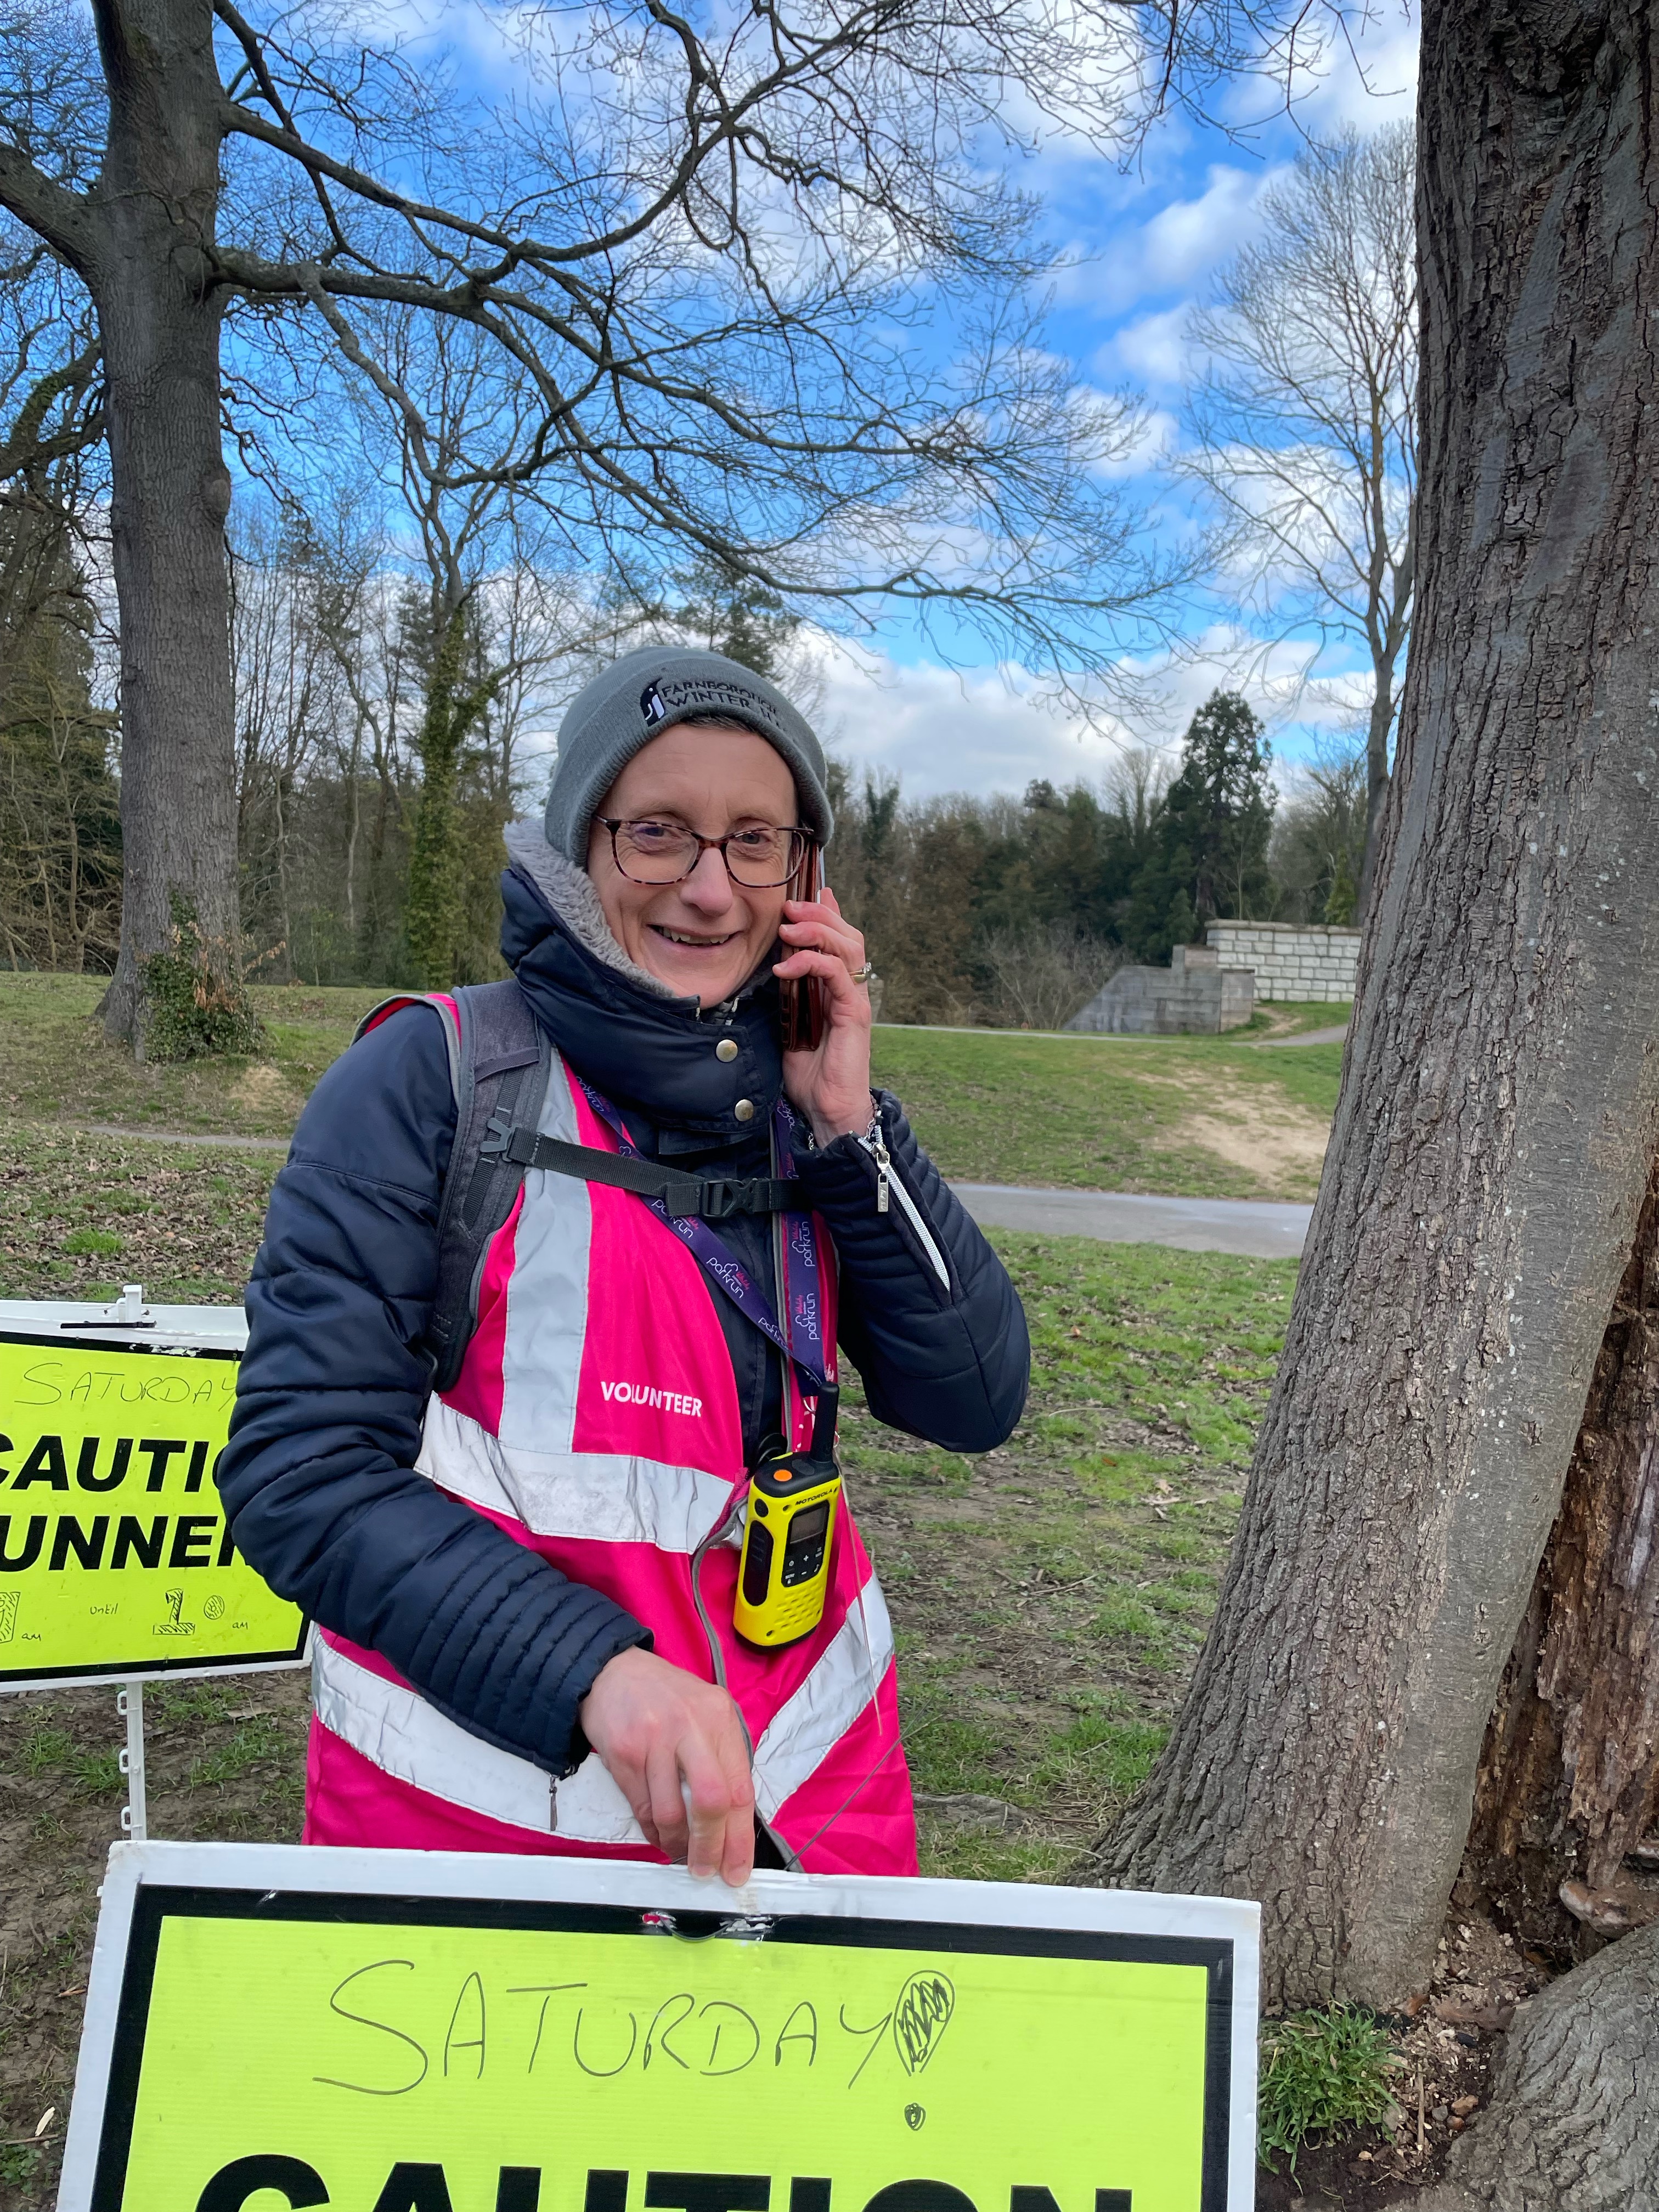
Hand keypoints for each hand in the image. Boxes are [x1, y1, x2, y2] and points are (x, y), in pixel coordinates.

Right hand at [577, 1646, 756, 1884]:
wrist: (611, 1671)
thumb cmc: (665, 1698)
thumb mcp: (704, 1712)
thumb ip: (721, 1757)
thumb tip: (733, 1823)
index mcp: (720, 1717)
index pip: (740, 1788)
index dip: (741, 1838)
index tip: (738, 1870)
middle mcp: (691, 1726)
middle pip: (712, 1801)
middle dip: (712, 1847)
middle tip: (708, 1872)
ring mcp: (655, 1740)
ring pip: (672, 1813)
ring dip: (678, 1845)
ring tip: (680, 1854)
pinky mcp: (624, 1753)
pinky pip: (643, 1808)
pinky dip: (654, 1833)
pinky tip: (659, 1837)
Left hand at [774, 884, 873, 1144]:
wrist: (827, 1108)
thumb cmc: (810, 1071)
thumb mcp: (790, 1022)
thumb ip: (789, 992)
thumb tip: (775, 965)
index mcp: (838, 987)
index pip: (839, 938)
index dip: (823, 913)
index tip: (796, 900)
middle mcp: (851, 989)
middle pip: (847, 934)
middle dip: (818, 914)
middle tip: (788, 908)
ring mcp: (856, 1000)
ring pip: (848, 947)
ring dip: (816, 931)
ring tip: (787, 930)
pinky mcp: (854, 1014)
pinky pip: (839, 975)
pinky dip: (812, 963)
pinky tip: (786, 968)